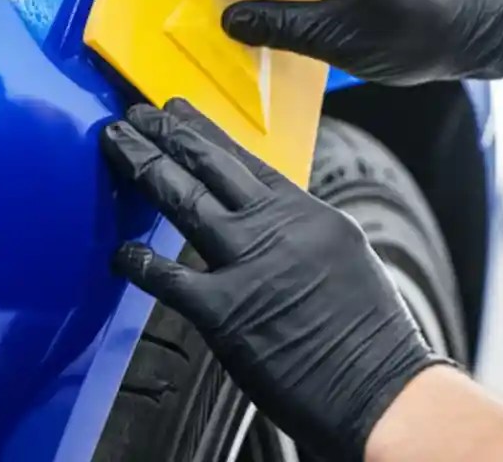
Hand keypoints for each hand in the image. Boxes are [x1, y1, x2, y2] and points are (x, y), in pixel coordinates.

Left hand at [101, 98, 453, 459]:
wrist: (384, 391)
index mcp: (310, 215)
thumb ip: (300, 232)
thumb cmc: (370, 337)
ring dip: (145, 167)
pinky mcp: (226, 312)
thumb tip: (262, 216)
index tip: (177, 112)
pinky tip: (120, 252)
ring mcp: (251, 267)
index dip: (204, 132)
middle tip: (135, 115)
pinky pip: (168, 278)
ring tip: (118, 145)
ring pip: (185, 200)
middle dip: (166, 135)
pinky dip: (138, 262)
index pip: (246, 160)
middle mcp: (280, 230)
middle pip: (210, 167)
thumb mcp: (343, 258)